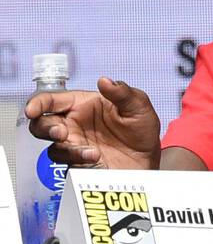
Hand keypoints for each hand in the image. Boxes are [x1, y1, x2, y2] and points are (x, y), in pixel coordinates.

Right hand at [24, 76, 161, 169]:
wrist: (148, 159)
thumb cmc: (141, 130)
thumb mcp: (138, 107)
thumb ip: (122, 93)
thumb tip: (105, 80)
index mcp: (81, 104)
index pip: (51, 100)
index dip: (37, 103)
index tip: (33, 110)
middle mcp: (72, 124)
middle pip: (40, 123)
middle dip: (44, 127)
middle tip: (60, 132)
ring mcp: (74, 144)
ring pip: (51, 145)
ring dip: (64, 146)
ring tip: (89, 149)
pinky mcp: (78, 162)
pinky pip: (67, 162)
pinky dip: (78, 159)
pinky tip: (95, 156)